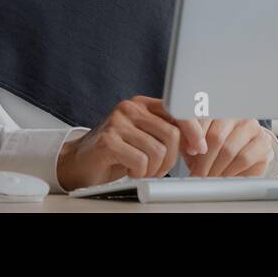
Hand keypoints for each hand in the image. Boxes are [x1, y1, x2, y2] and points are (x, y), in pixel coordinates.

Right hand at [56, 96, 208, 190]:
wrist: (79, 163)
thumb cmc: (116, 152)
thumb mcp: (145, 137)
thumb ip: (167, 133)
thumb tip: (198, 142)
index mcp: (142, 104)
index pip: (178, 109)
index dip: (194, 131)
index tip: (199, 148)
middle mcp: (130, 108)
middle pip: (172, 133)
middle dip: (172, 159)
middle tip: (160, 169)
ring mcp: (117, 122)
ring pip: (157, 150)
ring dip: (154, 169)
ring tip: (142, 171)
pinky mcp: (108, 140)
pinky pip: (140, 161)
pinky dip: (139, 173)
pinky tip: (130, 171)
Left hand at [183, 118, 271, 177]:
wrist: (236, 165)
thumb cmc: (213, 153)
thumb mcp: (197, 145)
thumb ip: (190, 141)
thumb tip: (190, 147)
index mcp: (219, 110)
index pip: (205, 120)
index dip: (195, 138)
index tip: (191, 152)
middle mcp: (237, 115)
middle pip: (217, 136)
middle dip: (204, 160)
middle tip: (198, 173)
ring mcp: (252, 127)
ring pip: (230, 149)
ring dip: (216, 168)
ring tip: (209, 178)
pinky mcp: (263, 143)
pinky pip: (244, 158)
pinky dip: (231, 171)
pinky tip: (224, 177)